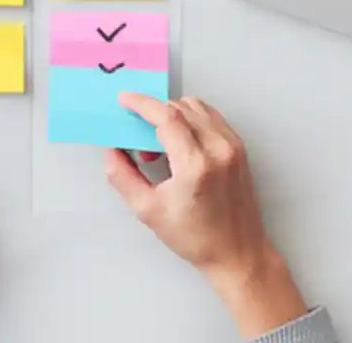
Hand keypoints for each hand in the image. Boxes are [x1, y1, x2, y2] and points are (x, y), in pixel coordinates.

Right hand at [105, 94, 307, 338]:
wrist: (237, 252)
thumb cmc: (196, 237)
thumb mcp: (148, 211)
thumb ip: (123, 176)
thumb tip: (112, 151)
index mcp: (195, 165)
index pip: (167, 117)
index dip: (142, 104)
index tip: (125, 100)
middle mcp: (218, 149)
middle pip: (180, 108)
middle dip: (154, 114)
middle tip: (139, 138)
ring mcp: (232, 147)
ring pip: (197, 108)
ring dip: (173, 115)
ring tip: (160, 145)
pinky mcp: (239, 148)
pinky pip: (211, 118)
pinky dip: (191, 120)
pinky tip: (180, 143)